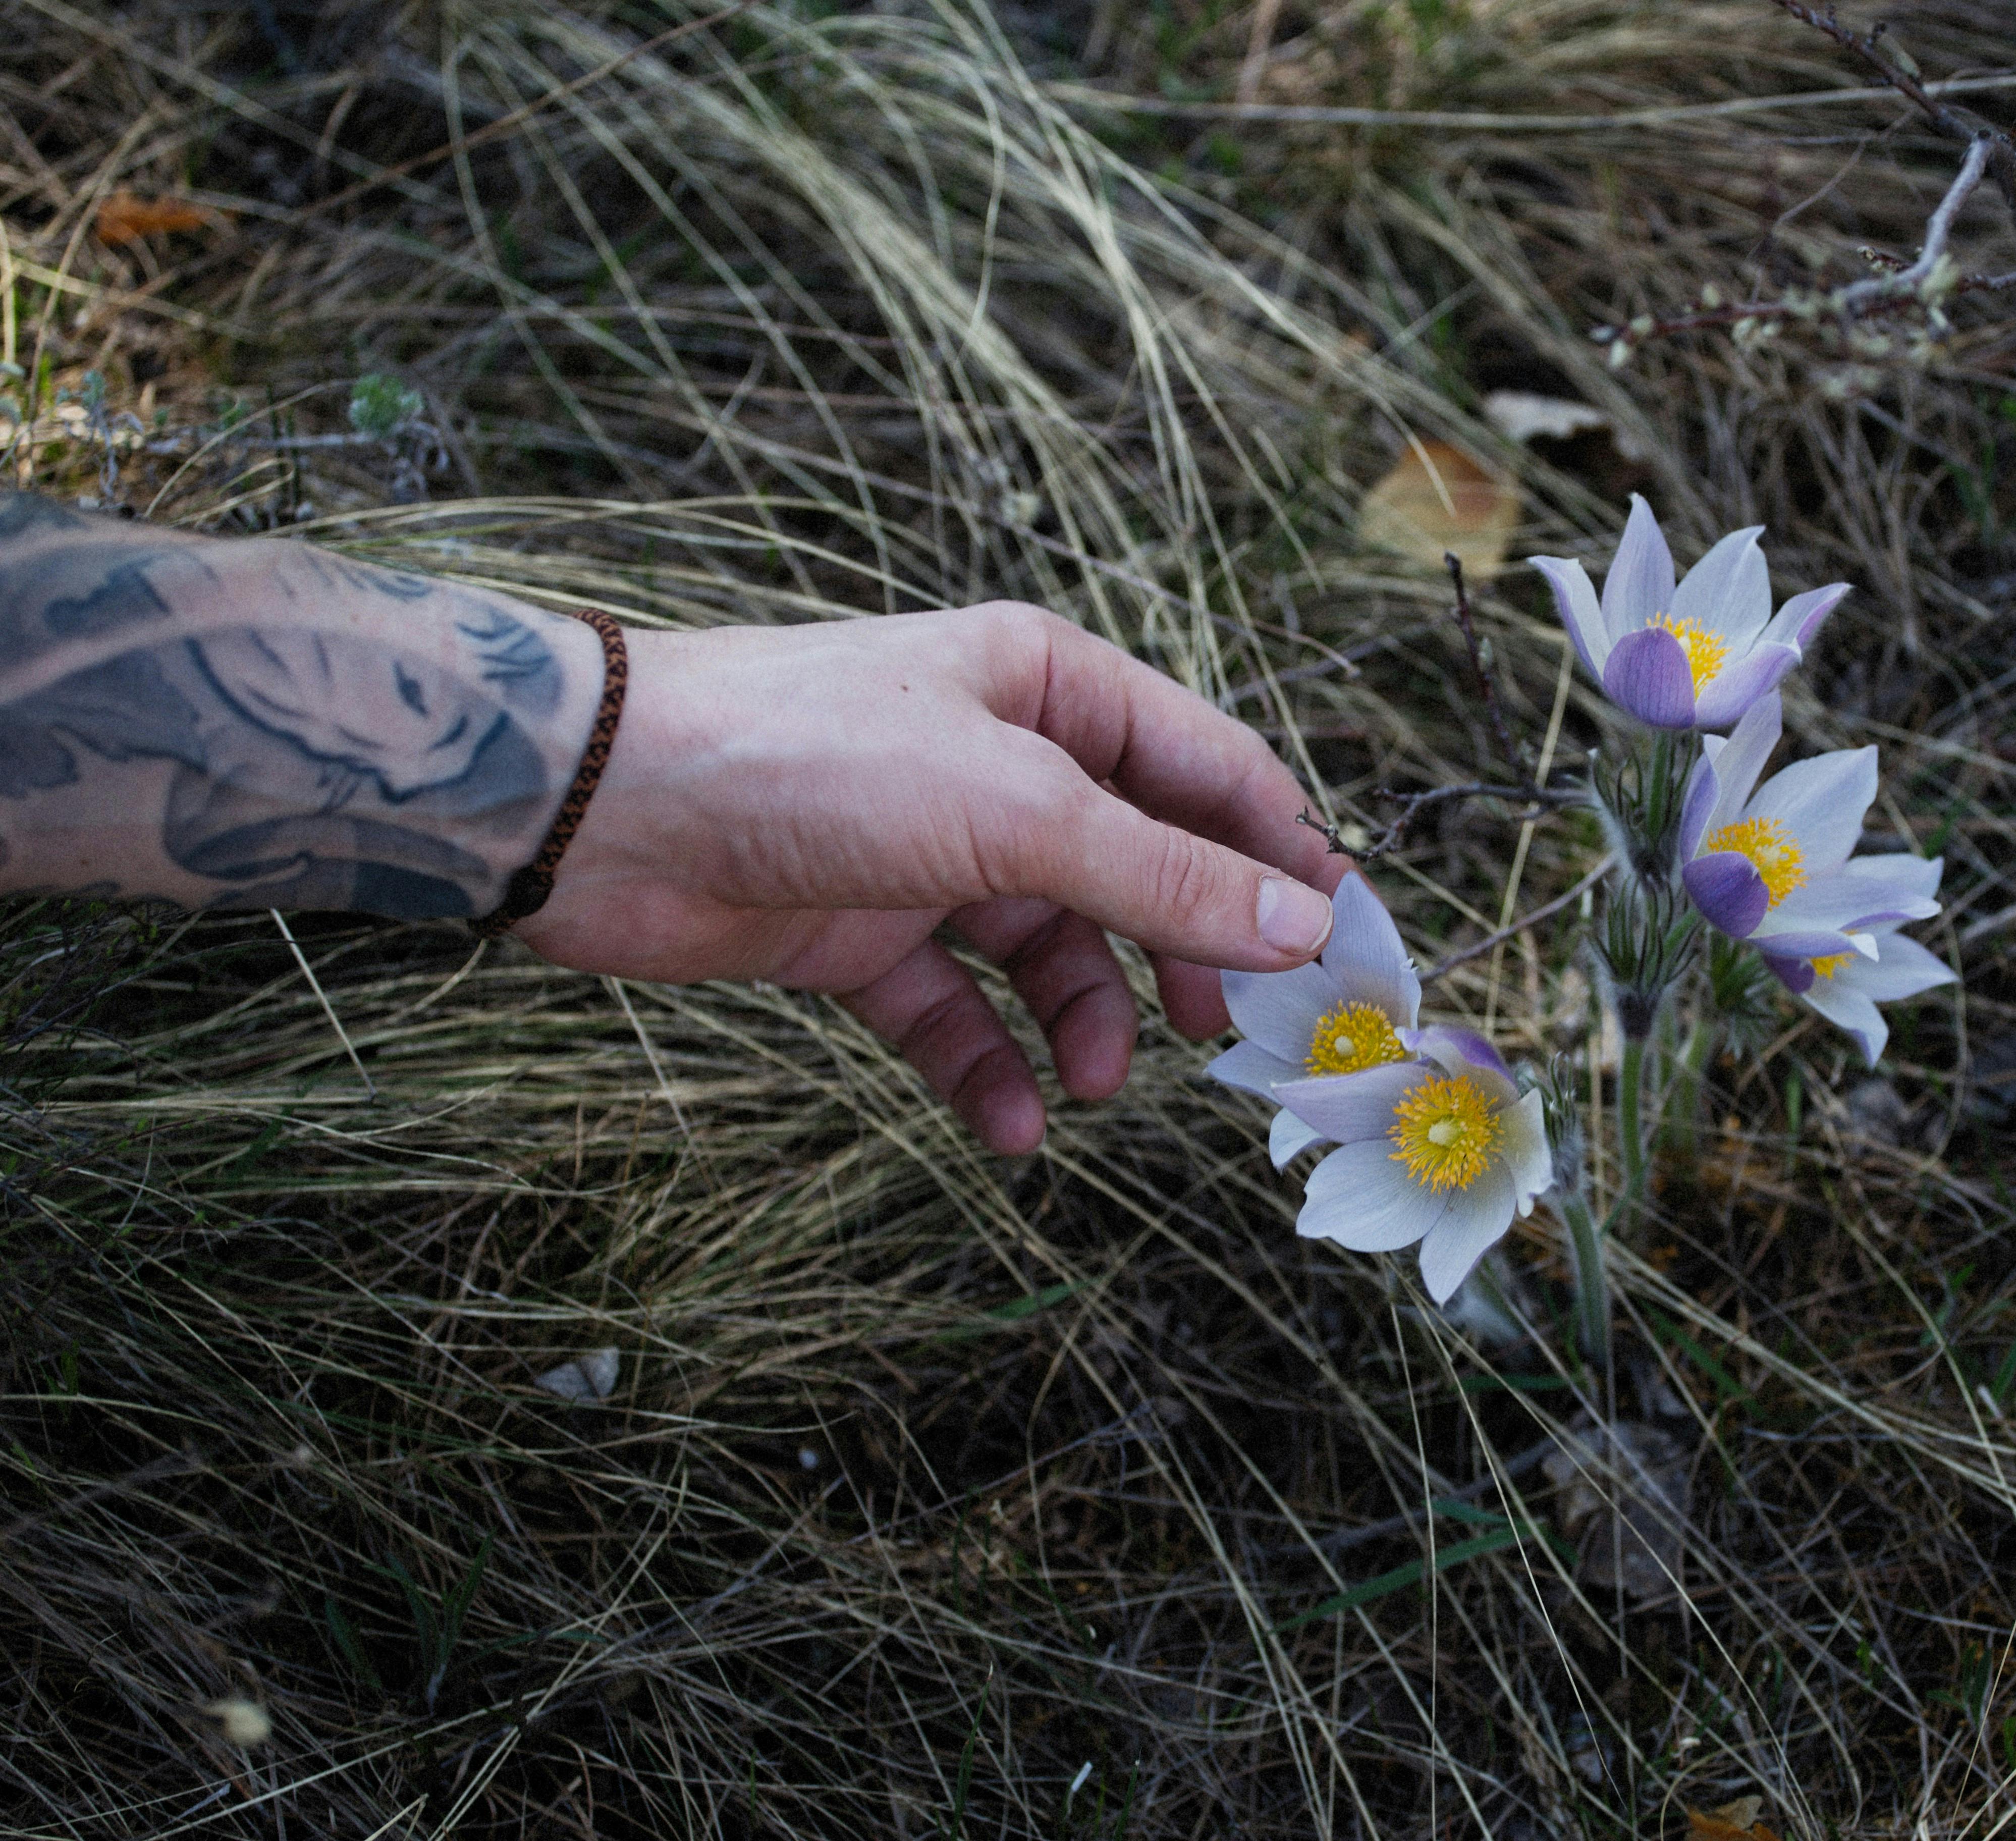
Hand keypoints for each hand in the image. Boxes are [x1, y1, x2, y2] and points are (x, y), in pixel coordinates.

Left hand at [512, 601, 1342, 1152]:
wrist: (601, 810)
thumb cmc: (808, 758)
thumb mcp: (1016, 813)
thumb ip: (1162, 876)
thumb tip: (1301, 926)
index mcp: (1052, 688)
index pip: (1211, 771)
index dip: (1282, 856)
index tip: (1344, 952)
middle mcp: (1002, 762)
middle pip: (1139, 869)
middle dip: (1186, 957)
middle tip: (1225, 1040)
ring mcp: (931, 851)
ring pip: (1052, 951)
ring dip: (1083, 1024)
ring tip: (1089, 1085)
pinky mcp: (861, 933)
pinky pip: (956, 1011)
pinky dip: (986, 1068)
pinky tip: (1007, 1124)